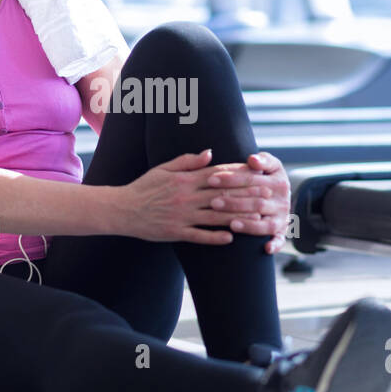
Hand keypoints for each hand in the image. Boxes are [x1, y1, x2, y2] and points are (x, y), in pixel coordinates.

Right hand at [120, 149, 276, 244]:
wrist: (122, 209)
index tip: (258, 173)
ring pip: (216, 216)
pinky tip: (231, 238)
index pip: (218, 174)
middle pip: (223, 195)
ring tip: (257, 217)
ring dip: (238, 216)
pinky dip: (215, 237)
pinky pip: (199, 236)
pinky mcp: (176, 232)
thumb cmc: (144, 187)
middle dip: (247, 194)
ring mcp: (182, 216)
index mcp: (185, 179)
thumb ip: (187, 161)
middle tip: (268, 194)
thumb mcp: (163, 168)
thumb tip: (210, 153)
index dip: (240, 174)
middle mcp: (187, 197)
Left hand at [202, 151, 290, 253]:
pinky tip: (265, 248)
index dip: (231, 179)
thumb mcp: (271, 165)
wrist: (282, 195)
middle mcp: (283, 200)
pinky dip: (275, 245)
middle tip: (213, 202)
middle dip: (234, 202)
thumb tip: (252, 159)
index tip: (211, 179)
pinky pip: (280, 240)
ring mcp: (283, 218)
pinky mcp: (283, 232)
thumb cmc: (268, 177)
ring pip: (266, 223)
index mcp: (279, 182)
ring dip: (249, 224)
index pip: (252, 180)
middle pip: (256, 202)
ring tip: (230, 223)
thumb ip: (263, 160)